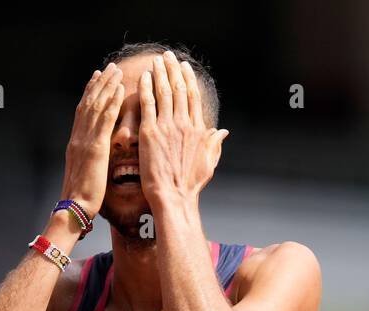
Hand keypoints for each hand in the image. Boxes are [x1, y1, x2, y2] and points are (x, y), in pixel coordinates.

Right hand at [60, 63, 124, 216]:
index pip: (82, 112)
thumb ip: (89, 159)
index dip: (89, 93)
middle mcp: (78, 138)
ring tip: (115, 71)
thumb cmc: (81, 197)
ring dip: (106, 86)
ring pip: (95, 106)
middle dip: (98, 83)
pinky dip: (111, 102)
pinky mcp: (95, 148)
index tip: (96, 78)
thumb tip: (95, 155)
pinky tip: (119, 90)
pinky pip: (104, 120)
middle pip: (88, 103)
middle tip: (108, 67)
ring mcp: (85, 141)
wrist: (74, 208)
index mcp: (75, 143)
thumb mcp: (84, 173)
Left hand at [137, 51, 226, 210]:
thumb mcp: (209, 162)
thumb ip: (215, 143)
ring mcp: (167, 127)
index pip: (193, 96)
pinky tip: (144, 77)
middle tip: (167, 55)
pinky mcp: (150, 133)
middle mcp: (184, 124)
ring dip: (160, 73)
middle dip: (173, 69)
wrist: (174, 196)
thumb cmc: (190, 184)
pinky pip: (148, 104)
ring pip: (164, 92)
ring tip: (156, 60)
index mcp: (198, 129)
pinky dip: (146, 88)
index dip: (187, 78)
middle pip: (178, 89)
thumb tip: (224, 131)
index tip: (183, 66)